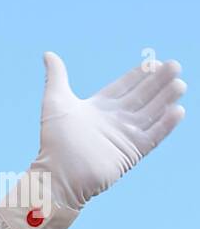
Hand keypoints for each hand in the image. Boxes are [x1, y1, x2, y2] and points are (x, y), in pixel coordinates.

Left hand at [35, 51, 184, 209]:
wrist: (58, 174)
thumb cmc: (54, 141)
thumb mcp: (55, 102)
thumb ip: (57, 77)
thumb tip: (48, 54)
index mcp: (98, 108)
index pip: (124, 86)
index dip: (139, 74)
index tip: (154, 60)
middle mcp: (113, 120)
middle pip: (142, 96)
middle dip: (158, 82)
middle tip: (174, 66)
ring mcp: (124, 136)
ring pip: (151, 113)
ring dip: (166, 99)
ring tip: (180, 83)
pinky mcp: (131, 152)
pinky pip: (153, 136)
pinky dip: (165, 124)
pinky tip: (177, 110)